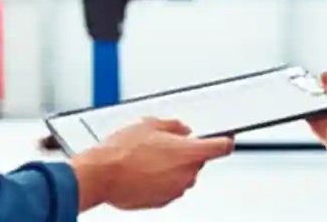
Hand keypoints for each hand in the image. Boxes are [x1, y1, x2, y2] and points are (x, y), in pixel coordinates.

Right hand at [70, 117, 234, 210]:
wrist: (101, 175)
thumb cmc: (122, 150)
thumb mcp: (150, 124)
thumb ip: (174, 125)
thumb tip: (183, 130)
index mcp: (189, 153)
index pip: (222, 147)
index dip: (225, 140)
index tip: (224, 138)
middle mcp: (186, 174)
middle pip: (199, 161)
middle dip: (186, 153)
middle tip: (164, 144)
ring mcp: (175, 190)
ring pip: (183, 175)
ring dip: (172, 167)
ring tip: (148, 158)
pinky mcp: (163, 201)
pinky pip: (169, 187)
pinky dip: (161, 180)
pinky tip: (143, 171)